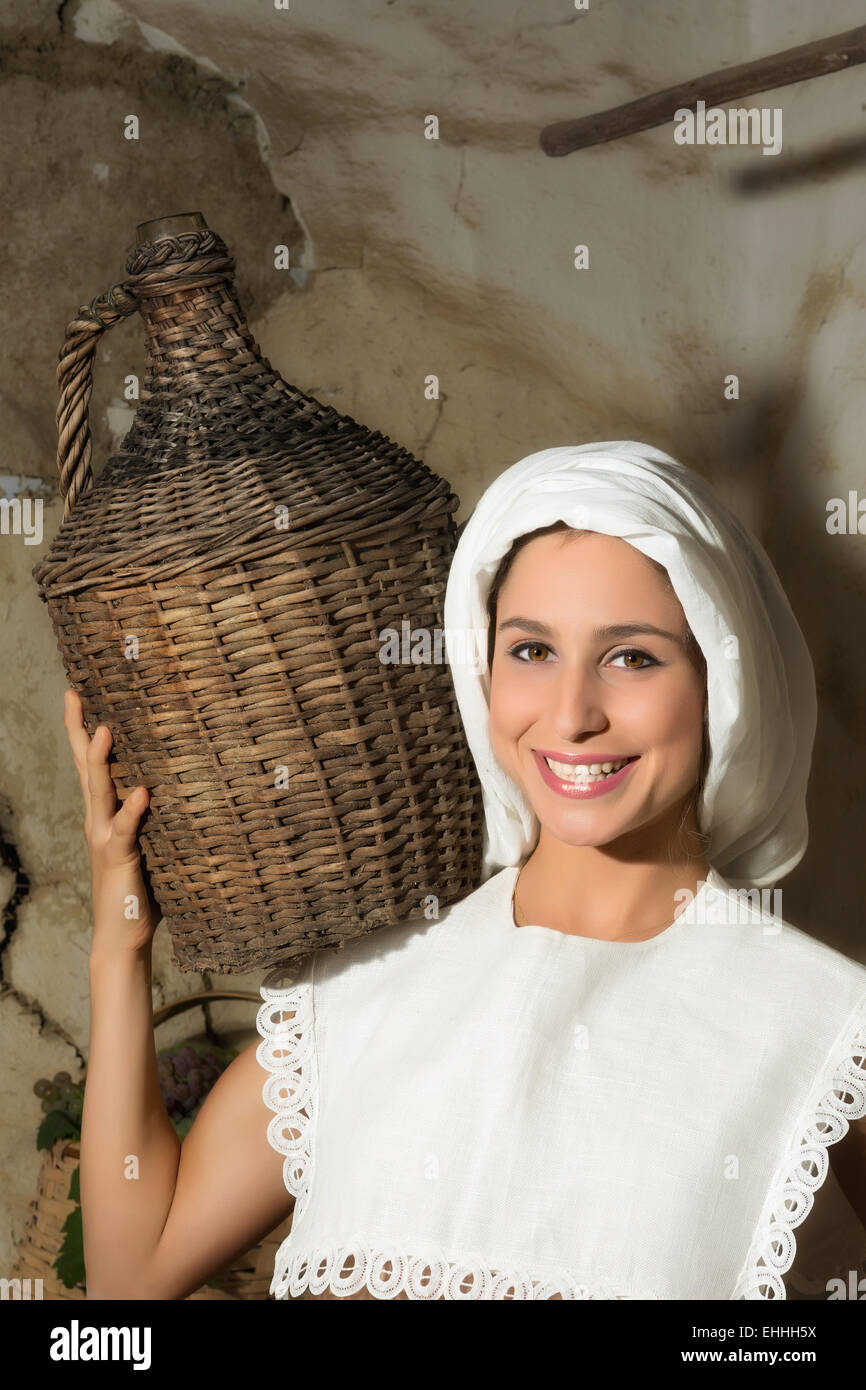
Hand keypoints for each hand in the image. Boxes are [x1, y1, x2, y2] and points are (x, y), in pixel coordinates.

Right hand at [63, 688, 161, 955]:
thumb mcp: (154, 843)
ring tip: (105, 729)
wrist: (125, 936)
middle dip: (80, 729)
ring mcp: (105, 838)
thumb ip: (160, 816)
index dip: (85, 731)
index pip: (93, 765)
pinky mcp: (119, 858)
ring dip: (101, 760)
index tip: (82, 695)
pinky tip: (142, 792)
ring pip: (99, 792)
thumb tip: (187, 785)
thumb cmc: (144, 889)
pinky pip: (125, 830)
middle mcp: (98, 820)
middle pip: (86, 767)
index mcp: (105, 814)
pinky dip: (133, 811)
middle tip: (75, 694)